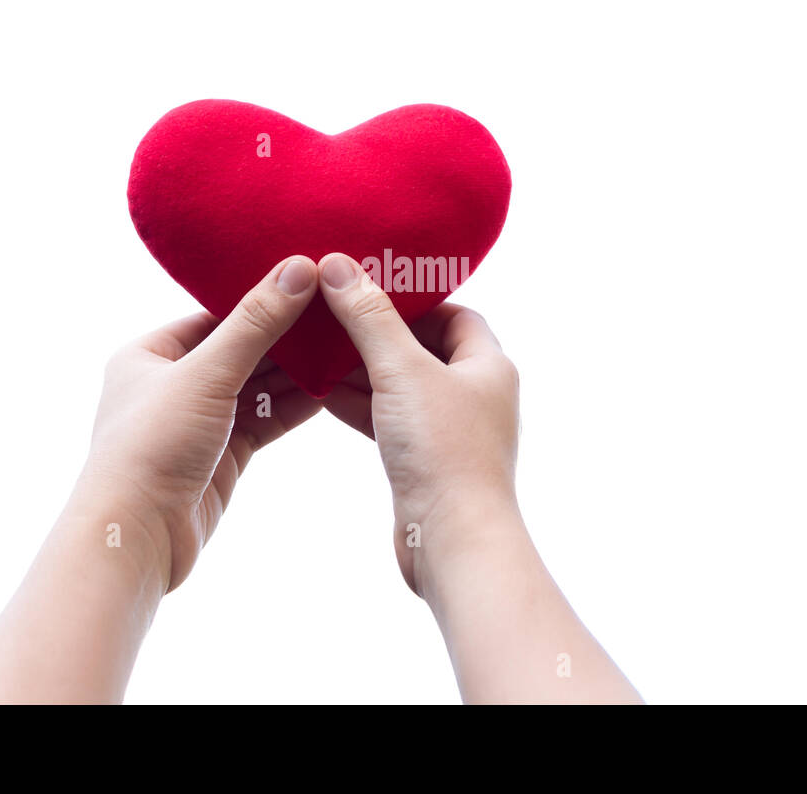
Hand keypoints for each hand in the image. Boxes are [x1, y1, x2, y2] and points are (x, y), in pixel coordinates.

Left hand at [75, 255, 321, 591]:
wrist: (136, 538)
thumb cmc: (151, 447)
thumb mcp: (206, 374)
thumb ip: (256, 323)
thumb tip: (299, 267)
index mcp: (150, 354)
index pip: (217, 313)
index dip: (264, 297)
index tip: (312, 278)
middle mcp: (171, 383)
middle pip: (242, 348)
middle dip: (288, 335)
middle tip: (338, 311)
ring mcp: (199, 422)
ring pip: (258, 386)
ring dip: (298, 372)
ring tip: (344, 346)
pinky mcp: (222, 455)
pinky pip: (265, 419)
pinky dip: (294, 406)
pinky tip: (330, 389)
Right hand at [315, 253, 520, 594]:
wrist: (452, 542)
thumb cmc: (443, 453)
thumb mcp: (401, 371)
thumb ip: (369, 317)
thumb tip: (340, 265)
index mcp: (488, 365)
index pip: (455, 314)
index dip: (415, 299)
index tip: (370, 289)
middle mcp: (476, 395)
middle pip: (423, 348)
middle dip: (378, 333)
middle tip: (333, 315)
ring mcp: (451, 431)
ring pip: (401, 387)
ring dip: (363, 370)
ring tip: (317, 350)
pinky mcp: (426, 463)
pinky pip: (390, 421)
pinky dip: (361, 406)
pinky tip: (323, 395)